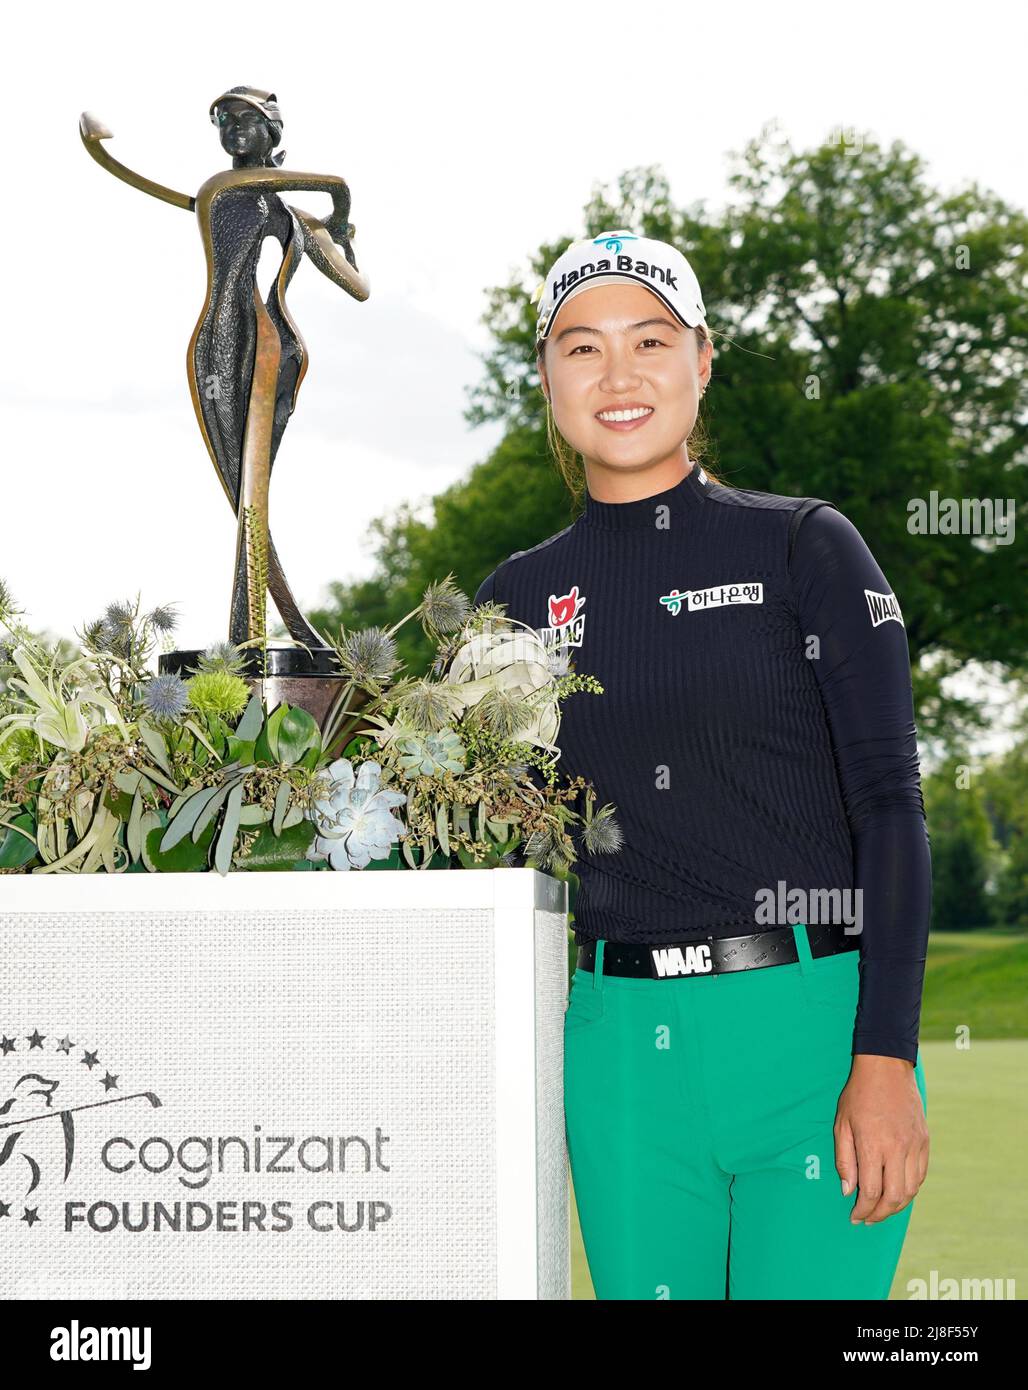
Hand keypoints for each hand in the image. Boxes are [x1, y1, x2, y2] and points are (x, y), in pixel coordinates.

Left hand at [834, 1054, 928, 1223]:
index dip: (863, 1209)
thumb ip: (844, 1160)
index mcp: (873, 1144)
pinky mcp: (925, 1141)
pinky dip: (910, 1190)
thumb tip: (848, 1190)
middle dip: (880, 1214)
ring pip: (910, 1190)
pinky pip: (920, 1176)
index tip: (854, 1216)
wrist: (886, 1068)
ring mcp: (914, 1146)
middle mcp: (897, 1148)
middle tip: (867, 1219)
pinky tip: (897, 1192)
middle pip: (894, 1197)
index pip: (871, 1191)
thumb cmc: (858, 1095)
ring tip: (882, 1210)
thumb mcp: (841, 1124)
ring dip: (896, 1206)